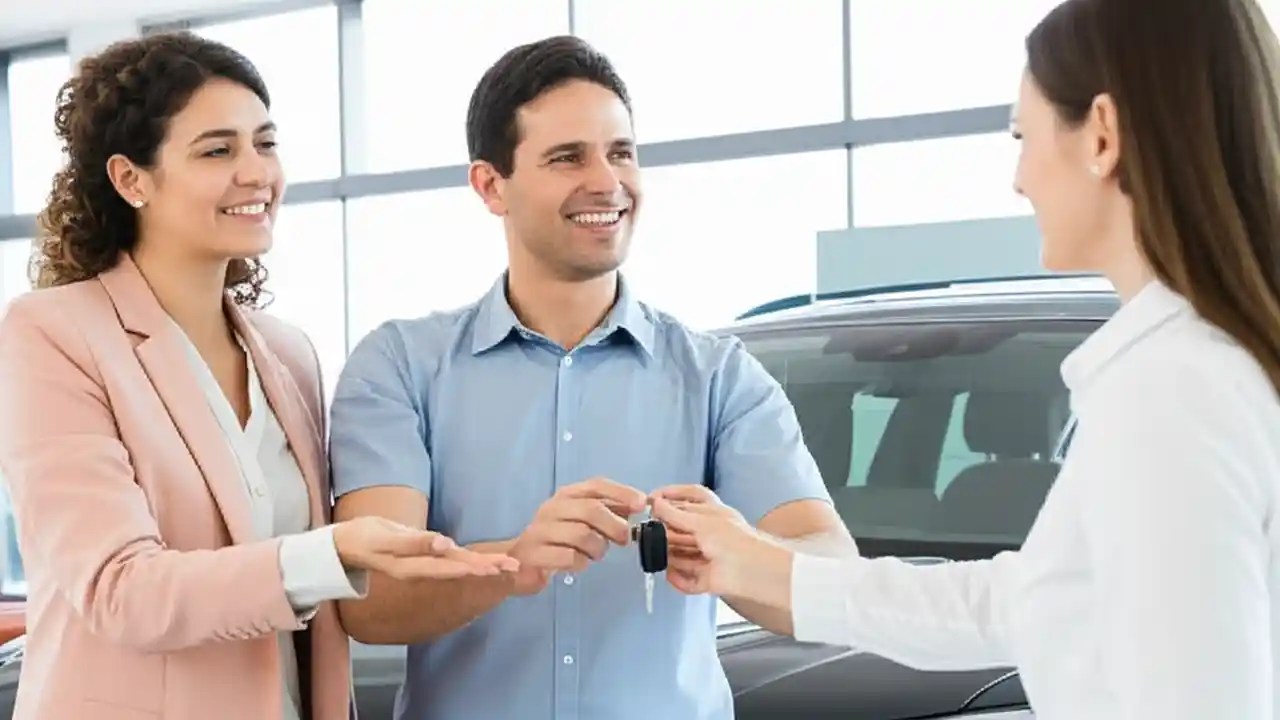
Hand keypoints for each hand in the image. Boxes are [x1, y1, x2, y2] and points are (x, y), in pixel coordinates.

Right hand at [332, 516, 518, 580]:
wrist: (346, 545)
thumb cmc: (364, 538)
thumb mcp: (385, 539)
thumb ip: (413, 543)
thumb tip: (444, 544)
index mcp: (414, 566)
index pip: (450, 567)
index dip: (474, 567)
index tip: (495, 568)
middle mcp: (423, 567)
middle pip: (459, 568)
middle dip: (486, 567)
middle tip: (514, 566)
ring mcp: (423, 563)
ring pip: (457, 565)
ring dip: (482, 565)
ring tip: (507, 565)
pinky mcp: (423, 556)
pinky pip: (450, 560)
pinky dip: (469, 561)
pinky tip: (485, 562)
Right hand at [508, 477, 647, 595]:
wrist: (517, 563)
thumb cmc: (556, 540)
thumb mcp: (580, 521)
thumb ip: (607, 512)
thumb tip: (637, 505)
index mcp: (566, 496)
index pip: (596, 485)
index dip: (621, 492)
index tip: (642, 504)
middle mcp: (552, 508)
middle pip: (591, 510)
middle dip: (614, 525)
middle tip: (624, 539)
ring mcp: (541, 531)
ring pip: (582, 535)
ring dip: (597, 548)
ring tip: (594, 554)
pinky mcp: (535, 554)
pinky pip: (569, 557)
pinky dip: (581, 562)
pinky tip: (578, 563)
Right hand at [650, 485, 781, 597]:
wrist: (754, 571)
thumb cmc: (736, 540)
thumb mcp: (701, 521)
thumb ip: (676, 514)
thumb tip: (656, 504)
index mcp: (713, 513)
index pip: (689, 498)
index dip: (671, 496)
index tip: (652, 500)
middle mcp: (711, 534)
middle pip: (682, 530)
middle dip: (666, 532)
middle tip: (650, 533)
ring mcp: (710, 557)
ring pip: (682, 556)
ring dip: (670, 557)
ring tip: (658, 555)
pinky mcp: (710, 579)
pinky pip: (689, 580)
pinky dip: (679, 580)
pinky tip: (671, 575)